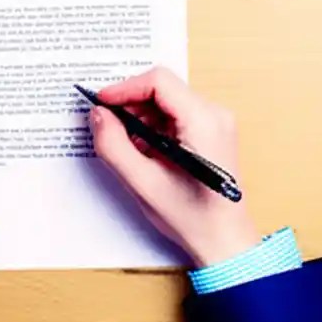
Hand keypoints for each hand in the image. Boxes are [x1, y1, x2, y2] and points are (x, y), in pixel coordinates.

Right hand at [88, 67, 257, 265]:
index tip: (101, 103)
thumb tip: (97, 115)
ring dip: (141, 118)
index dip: (125, 87)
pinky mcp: (211, 131)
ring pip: (166, 102)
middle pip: (162, 89)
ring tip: (128, 148)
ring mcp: (216, 122)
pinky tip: (145, 152)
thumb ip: (114, 145)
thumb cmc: (192, 217)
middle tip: (108, 128)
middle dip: (131, 105)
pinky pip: (175, 115)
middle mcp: (215, 115)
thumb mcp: (143, 182)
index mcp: (204, 121)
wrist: (224, 240)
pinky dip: (153, 127)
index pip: (159, 82)